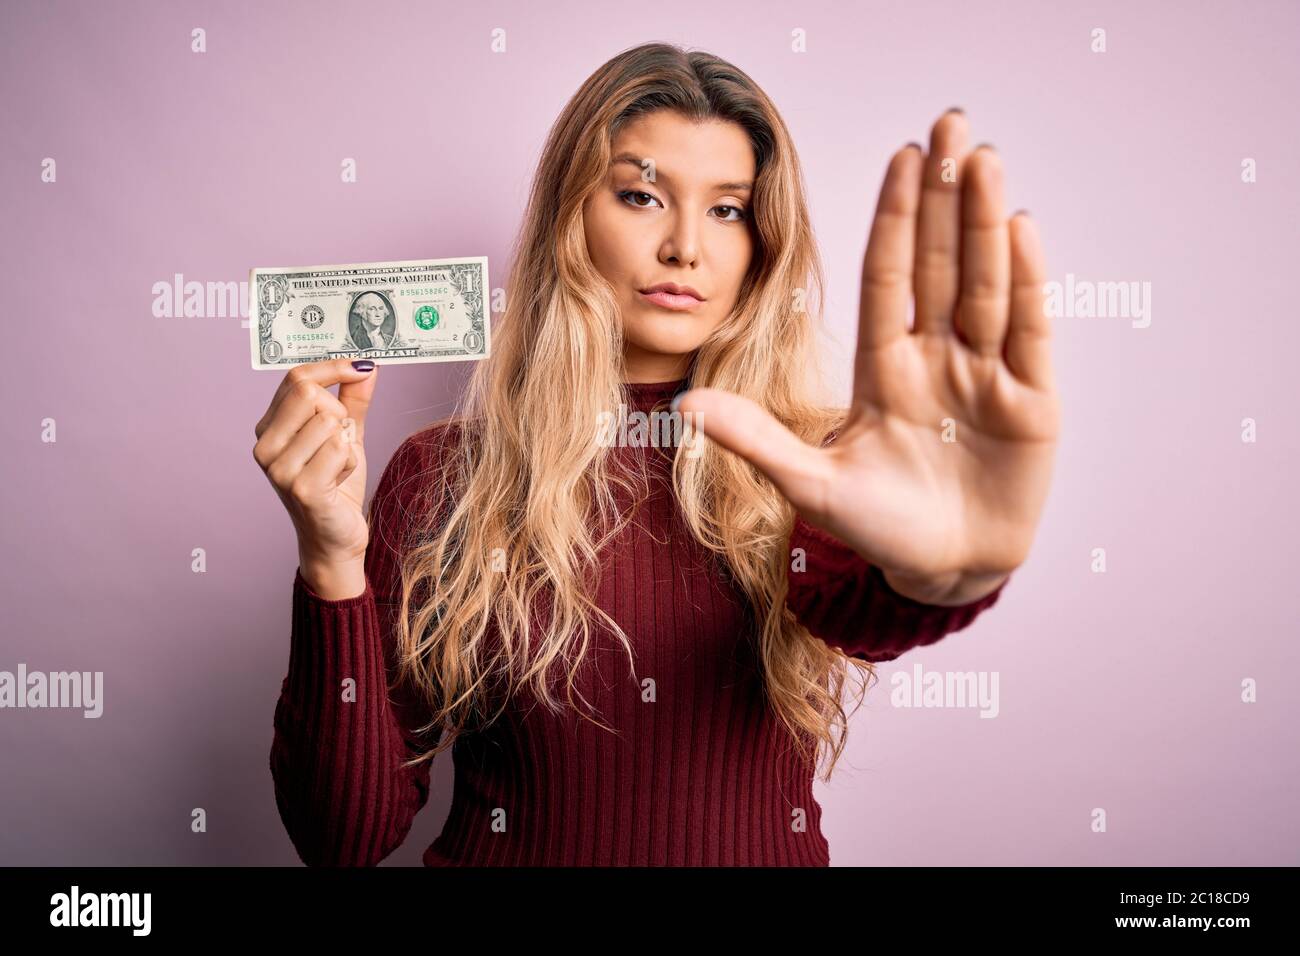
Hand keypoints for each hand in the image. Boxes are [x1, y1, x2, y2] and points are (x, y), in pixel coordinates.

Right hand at [253, 358, 379, 592]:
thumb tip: (366, 366)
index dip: (333, 367)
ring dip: (347, 445)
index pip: (296, 379)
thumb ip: (353, 400)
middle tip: (339, 442)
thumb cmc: (336, 485)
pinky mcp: (301, 488)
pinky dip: (350, 462)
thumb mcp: (346, 435)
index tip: (362, 367)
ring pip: (330, 422)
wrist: (336, 537)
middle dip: (340, 414)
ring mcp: (279, 468)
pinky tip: (338, 481)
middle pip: (311, 394)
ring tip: (336, 468)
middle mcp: (265, 446)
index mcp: (269, 428)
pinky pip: (340, 449)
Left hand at [675, 110, 1059, 603]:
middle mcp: (937, 357)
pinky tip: (1021, 225)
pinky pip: (1031, 331)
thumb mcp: (812, 485)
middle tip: (952, 123)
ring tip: (985, 157)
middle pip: (940, 264)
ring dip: (986, 222)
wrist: (943, 572)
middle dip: (946, 196)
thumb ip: (757, 441)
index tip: (903, 158)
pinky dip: (1028, 281)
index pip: (890, 279)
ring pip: (986, 284)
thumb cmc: (878, 528)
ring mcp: (987, 375)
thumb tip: (684, 406)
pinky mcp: (1032, 403)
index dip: (897, 219)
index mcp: (886, 367)